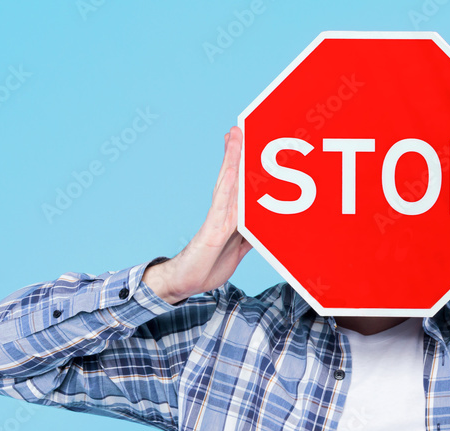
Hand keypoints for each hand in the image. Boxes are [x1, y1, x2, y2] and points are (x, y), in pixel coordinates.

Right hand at [143, 126, 252, 302]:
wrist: (184, 283)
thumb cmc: (209, 265)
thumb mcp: (237, 249)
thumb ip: (250, 235)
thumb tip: (265, 226)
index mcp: (229, 216)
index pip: (238, 185)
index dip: (242, 163)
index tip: (244, 140)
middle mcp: (222, 213)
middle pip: (231, 177)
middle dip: (236, 152)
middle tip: (238, 128)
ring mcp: (216, 220)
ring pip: (227, 185)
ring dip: (233, 160)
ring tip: (236, 138)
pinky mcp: (212, 232)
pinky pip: (221, 207)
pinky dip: (227, 188)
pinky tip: (232, 171)